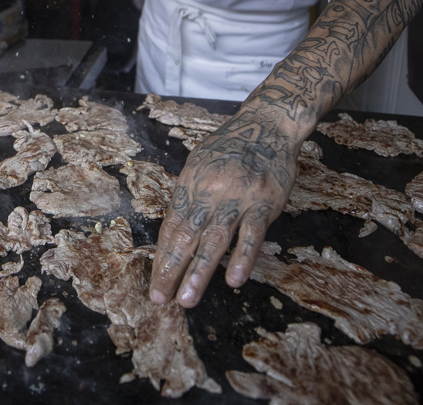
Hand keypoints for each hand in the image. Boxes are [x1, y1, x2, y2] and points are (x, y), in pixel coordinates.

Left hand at [148, 108, 300, 307]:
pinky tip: (234, 280)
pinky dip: (242, 257)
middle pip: (186, 236)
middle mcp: (209, 191)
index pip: (172, 225)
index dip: (163, 255)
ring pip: (214, 240)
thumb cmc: (230, 146)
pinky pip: (251, 234)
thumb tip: (174, 228)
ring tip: (187, 298)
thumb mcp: (200, 164)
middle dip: (171, 270)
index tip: (155, 280)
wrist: (267, 124)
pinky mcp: (264, 202)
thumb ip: (189, 195)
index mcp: (190, 183)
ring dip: (200, 272)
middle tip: (160, 298)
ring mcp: (237, 197)